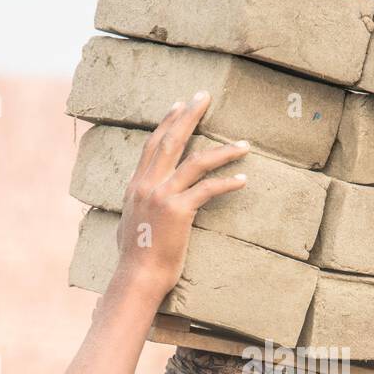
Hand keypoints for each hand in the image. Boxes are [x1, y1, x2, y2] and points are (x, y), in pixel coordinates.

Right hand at [114, 91, 249, 293]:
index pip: (152, 144)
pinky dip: (227, 183)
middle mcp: (147, 185)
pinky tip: (243, 180)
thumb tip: (138, 202)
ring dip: (223, 151)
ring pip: (196, 162)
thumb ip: (138, 206)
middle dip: (190, 115)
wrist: (137, 277)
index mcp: (136, 186)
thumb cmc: (135, 257)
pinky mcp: (179, 211)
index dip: (167, 122)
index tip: (180, 104)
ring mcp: (163, 196)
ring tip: (244, 145)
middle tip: (205, 96)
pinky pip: (208, 189)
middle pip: (172, 140)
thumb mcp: (129, 223)